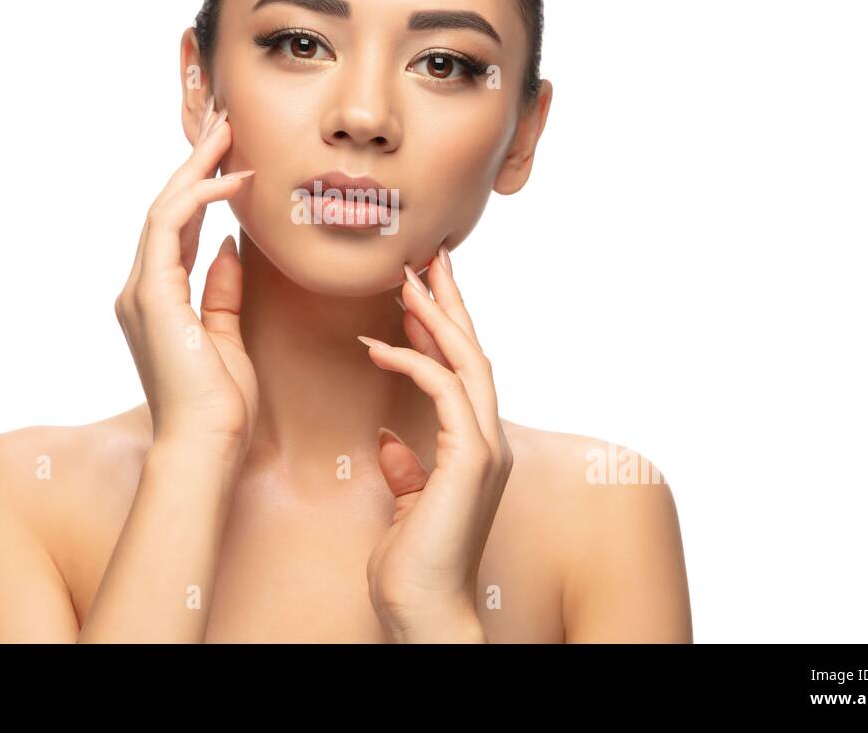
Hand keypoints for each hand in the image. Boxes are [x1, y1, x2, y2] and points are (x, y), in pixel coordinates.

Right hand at [114, 93, 258, 457]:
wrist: (205, 444)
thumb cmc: (220, 403)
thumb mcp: (227, 334)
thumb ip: (221, 289)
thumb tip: (230, 246)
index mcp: (157, 300)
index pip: (177, 230)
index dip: (201, 190)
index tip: (230, 158)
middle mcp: (140, 290)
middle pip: (165, 210)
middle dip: (195, 165)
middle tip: (224, 125)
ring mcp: (141, 292)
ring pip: (162, 210)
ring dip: (196, 169)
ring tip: (227, 134)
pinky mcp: (152, 295)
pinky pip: (171, 229)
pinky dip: (199, 200)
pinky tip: (231, 180)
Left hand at [359, 245, 511, 641]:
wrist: (423, 610)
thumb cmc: (413, 565)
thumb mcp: (407, 505)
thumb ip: (408, 468)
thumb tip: (391, 440)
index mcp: (475, 447)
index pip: (463, 371)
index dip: (444, 327)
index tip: (423, 290)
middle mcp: (488, 440)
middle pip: (474, 352)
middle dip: (450, 302)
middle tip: (427, 258)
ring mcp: (485, 448)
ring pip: (468, 362)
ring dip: (436, 316)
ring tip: (407, 279)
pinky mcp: (471, 460)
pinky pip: (444, 392)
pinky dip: (413, 361)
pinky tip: (378, 344)